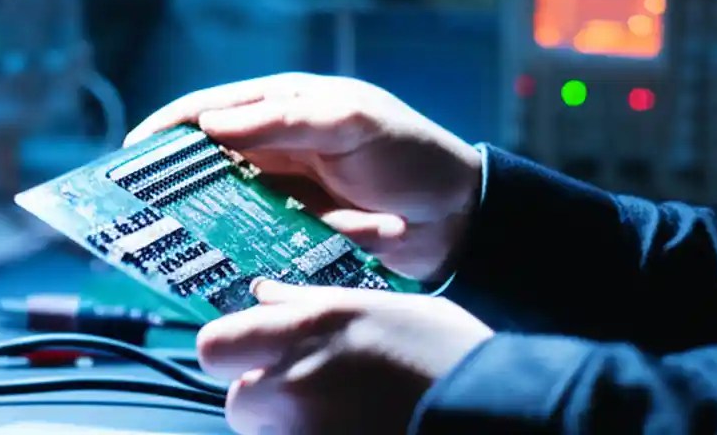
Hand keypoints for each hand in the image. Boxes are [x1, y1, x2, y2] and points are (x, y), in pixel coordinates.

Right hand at [125, 73, 481, 281]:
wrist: (460, 219)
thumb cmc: (411, 156)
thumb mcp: (353, 124)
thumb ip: (288, 120)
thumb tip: (212, 123)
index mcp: (282, 107)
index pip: (209, 110)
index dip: (166, 129)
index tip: (129, 154)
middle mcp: (274, 147)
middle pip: (204, 160)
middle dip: (165, 180)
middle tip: (129, 207)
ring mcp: (281, 190)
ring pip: (219, 203)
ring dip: (190, 219)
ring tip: (153, 241)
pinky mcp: (292, 231)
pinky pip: (246, 237)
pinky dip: (224, 249)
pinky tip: (201, 266)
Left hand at [199, 279, 493, 434]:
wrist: (502, 415)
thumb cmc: (449, 356)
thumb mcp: (380, 309)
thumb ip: (311, 303)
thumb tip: (263, 294)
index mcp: (307, 329)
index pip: (214, 346)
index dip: (230, 356)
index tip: (252, 360)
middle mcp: (295, 384)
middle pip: (239, 404)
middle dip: (267, 406)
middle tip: (315, 402)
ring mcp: (308, 432)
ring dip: (294, 432)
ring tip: (349, 420)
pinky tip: (360, 432)